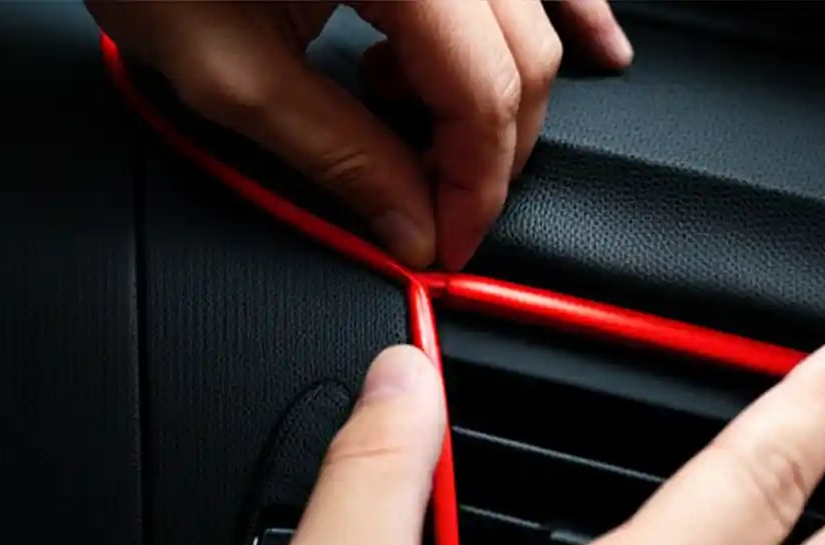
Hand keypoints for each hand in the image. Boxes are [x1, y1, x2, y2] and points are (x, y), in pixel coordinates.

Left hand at [88, 1, 632, 270]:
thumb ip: (338, 152)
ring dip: (503, 90)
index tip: (450, 241)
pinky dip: (558, 13)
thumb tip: (414, 223)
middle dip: (491, 151)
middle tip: (442, 210)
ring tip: (420, 117)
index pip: (482, 89)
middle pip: (524, 54)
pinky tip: (594, 47)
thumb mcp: (231, 71)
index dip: (475, 183)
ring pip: (535, 14)